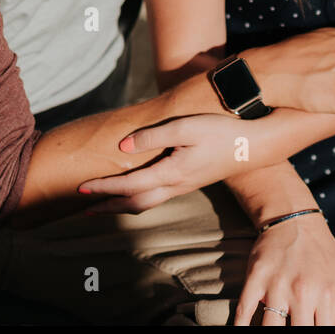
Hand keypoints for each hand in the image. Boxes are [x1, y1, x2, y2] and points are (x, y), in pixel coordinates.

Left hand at [77, 114, 254, 212]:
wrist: (253, 144)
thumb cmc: (220, 131)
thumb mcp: (186, 127)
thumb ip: (153, 136)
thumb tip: (122, 147)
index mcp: (171, 173)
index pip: (129, 184)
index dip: (104, 186)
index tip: (81, 188)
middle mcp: (175, 185)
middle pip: (134, 202)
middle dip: (107, 205)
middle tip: (83, 206)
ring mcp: (183, 186)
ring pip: (145, 203)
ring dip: (121, 205)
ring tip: (102, 205)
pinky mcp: (189, 182)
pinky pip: (156, 197)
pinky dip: (137, 199)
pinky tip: (133, 193)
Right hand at [236, 214, 334, 325]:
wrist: (294, 220)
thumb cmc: (324, 254)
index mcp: (327, 294)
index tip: (314, 330)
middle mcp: (302, 292)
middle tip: (297, 327)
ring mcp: (276, 286)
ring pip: (270, 329)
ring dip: (272, 333)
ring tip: (278, 328)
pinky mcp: (255, 278)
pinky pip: (244, 310)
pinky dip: (242, 325)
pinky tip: (243, 329)